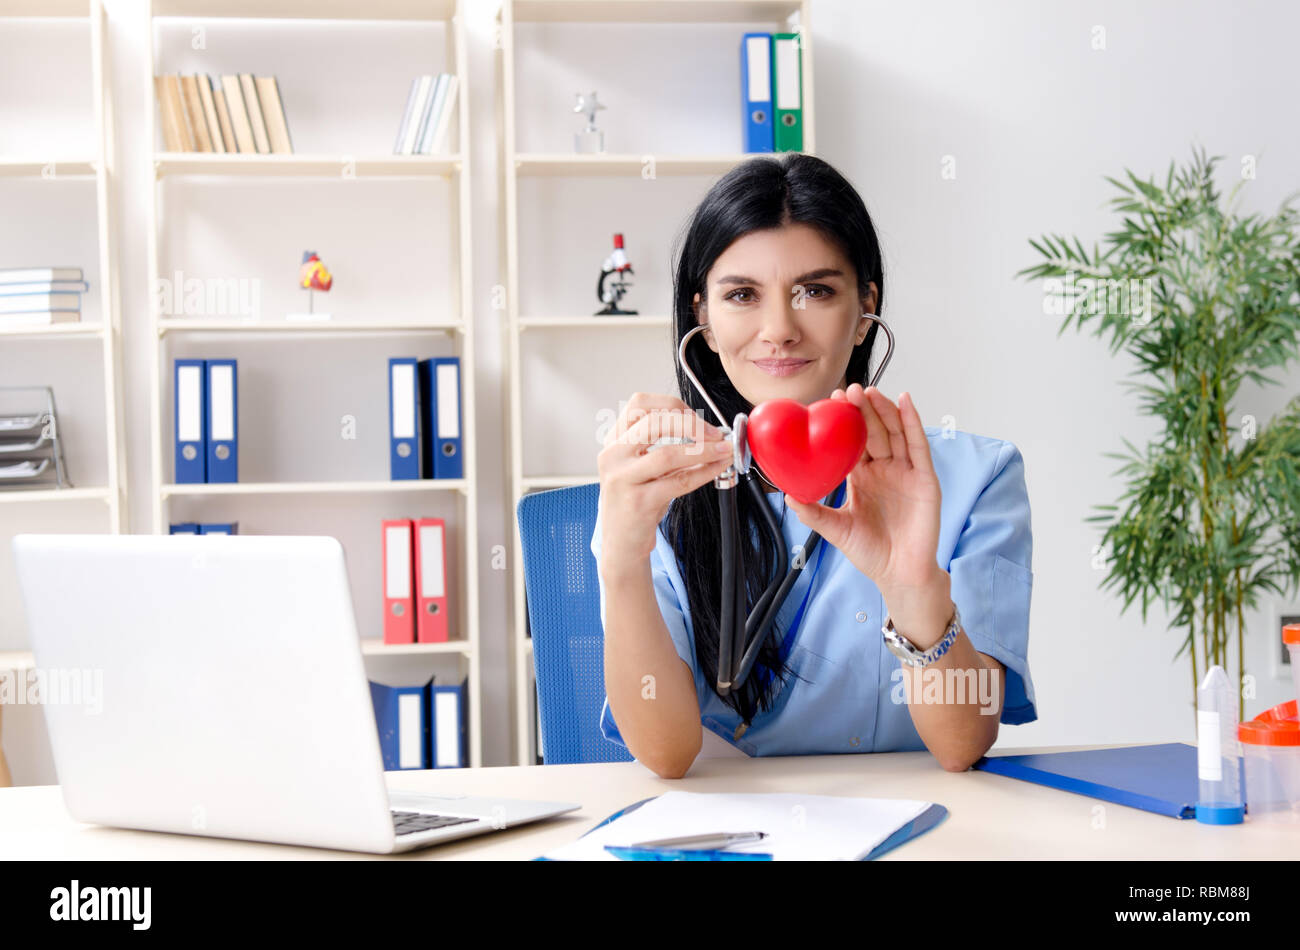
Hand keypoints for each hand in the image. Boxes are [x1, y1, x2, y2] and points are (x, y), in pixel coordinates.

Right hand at [596, 393, 733, 573]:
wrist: (620, 545)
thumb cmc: (635, 503)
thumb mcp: (642, 468)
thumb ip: (665, 446)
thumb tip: (709, 432)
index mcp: (614, 441)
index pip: (640, 404)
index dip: (674, 405)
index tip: (698, 416)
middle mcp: (613, 456)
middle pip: (654, 421)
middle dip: (692, 423)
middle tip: (715, 433)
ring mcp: (622, 479)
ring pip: (668, 453)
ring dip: (704, 449)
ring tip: (723, 450)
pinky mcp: (638, 502)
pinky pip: (679, 481)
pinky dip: (704, 472)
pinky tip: (717, 468)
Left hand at [785, 385, 945, 607]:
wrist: (899, 574)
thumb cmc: (870, 552)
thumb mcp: (836, 529)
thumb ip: (813, 513)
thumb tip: (787, 495)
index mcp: (862, 477)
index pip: (851, 442)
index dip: (841, 422)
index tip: (828, 401)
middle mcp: (884, 470)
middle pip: (873, 431)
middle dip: (861, 409)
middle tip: (847, 389)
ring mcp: (905, 472)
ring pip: (895, 432)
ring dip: (883, 409)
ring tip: (870, 391)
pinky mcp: (924, 478)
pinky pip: (918, 445)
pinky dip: (912, 421)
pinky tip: (904, 402)